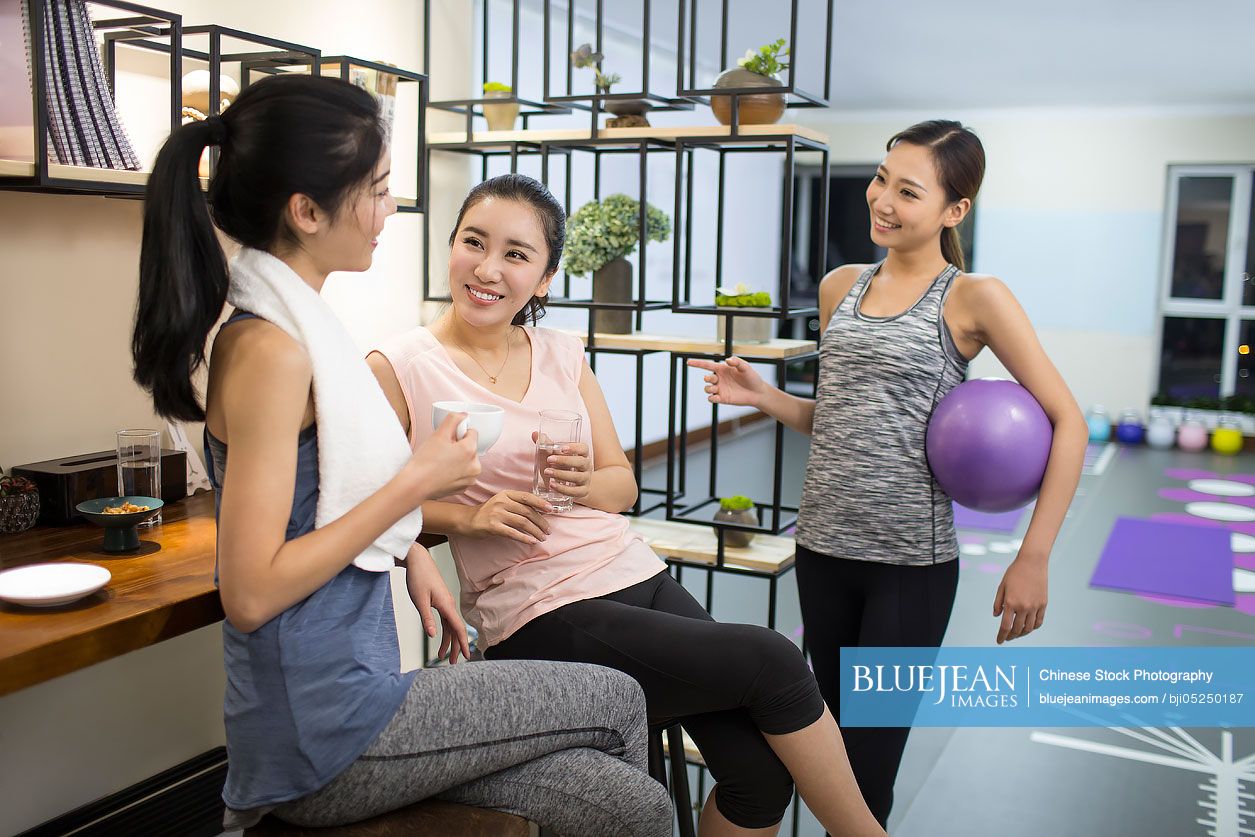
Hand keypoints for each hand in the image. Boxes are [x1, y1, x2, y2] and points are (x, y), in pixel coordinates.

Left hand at [405, 544, 470, 663]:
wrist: (417, 560)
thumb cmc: (417, 577)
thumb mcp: (419, 600)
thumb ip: (426, 618)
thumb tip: (432, 635)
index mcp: (446, 605)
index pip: (458, 628)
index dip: (463, 643)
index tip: (467, 656)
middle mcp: (449, 604)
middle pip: (456, 629)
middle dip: (456, 646)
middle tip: (454, 662)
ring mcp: (445, 603)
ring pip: (450, 625)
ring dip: (449, 641)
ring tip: (442, 656)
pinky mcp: (440, 601)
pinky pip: (446, 619)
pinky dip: (444, 631)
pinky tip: (440, 638)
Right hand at [412, 413, 480, 498]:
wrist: (415, 485)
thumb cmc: (425, 461)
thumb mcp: (438, 434)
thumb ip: (453, 419)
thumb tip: (464, 415)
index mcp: (470, 450)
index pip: (472, 432)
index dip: (458, 433)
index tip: (446, 440)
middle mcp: (475, 466)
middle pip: (470, 448)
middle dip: (458, 447)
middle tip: (441, 451)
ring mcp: (470, 479)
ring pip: (467, 461)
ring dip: (458, 460)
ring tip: (441, 462)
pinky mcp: (463, 488)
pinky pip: (462, 474)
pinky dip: (455, 472)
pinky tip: (442, 473)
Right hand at [468, 490, 552, 544]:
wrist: (467, 520)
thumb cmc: (488, 512)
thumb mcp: (501, 503)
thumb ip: (517, 505)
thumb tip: (538, 512)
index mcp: (506, 494)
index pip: (527, 497)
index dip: (540, 503)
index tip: (551, 510)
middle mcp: (502, 502)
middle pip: (527, 512)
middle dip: (541, 522)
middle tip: (548, 530)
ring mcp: (497, 514)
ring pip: (523, 522)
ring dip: (535, 531)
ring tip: (542, 537)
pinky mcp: (493, 526)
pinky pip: (513, 533)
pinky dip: (524, 538)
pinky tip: (532, 542)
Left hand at [532, 432, 592, 502]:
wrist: (575, 485)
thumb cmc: (562, 466)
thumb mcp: (554, 455)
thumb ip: (545, 445)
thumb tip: (535, 434)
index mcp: (582, 454)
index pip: (583, 448)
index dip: (575, 448)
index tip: (562, 448)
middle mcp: (586, 466)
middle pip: (580, 462)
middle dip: (564, 460)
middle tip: (549, 460)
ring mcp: (586, 479)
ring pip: (577, 477)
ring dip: (561, 474)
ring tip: (547, 472)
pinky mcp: (582, 492)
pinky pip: (575, 491)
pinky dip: (563, 489)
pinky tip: (552, 485)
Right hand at [687, 356, 767, 407]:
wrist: (758, 392)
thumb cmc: (752, 378)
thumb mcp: (745, 367)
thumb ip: (737, 362)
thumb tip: (727, 360)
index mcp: (723, 369)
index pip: (707, 365)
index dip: (697, 363)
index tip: (688, 362)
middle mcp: (720, 379)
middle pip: (707, 377)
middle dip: (707, 378)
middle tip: (713, 378)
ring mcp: (720, 389)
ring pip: (707, 388)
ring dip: (709, 388)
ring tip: (716, 388)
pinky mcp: (723, 398)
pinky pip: (712, 398)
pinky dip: (712, 398)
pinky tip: (717, 396)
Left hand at [993, 554, 1047, 643]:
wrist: (1032, 563)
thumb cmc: (1015, 573)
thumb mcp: (1002, 586)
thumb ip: (998, 602)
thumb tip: (996, 616)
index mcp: (1011, 603)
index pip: (1005, 626)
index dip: (1001, 636)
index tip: (999, 641)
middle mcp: (1024, 607)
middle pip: (1017, 629)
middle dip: (1010, 636)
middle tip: (1007, 638)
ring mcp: (1035, 606)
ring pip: (1029, 628)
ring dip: (1022, 634)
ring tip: (1016, 634)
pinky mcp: (1043, 604)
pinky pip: (1039, 621)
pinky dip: (1033, 627)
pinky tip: (1028, 627)